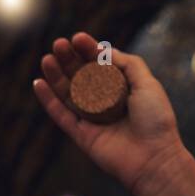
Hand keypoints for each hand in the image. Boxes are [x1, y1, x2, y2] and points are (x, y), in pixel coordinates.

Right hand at [33, 32, 183, 193]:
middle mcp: (106, 101)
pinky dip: (48, 100)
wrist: (155, 157)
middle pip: (82, 76)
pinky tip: (38, 83)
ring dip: (56, 75)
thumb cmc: (156, 119)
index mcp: (122, 88)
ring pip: (68, 93)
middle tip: (58, 43)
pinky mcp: (82, 135)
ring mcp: (93, 118)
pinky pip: (61, 115)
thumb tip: (103, 49)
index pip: (101, 64)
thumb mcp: (147, 83)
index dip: (89, 50)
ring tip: (46, 58)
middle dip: (70, 59)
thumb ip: (127, 63)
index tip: (78, 37)